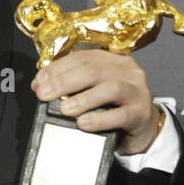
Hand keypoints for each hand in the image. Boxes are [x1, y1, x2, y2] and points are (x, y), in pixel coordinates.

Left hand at [30, 49, 159, 153]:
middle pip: (93, 70)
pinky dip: (99, 119)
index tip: (39, 81)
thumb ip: (73, 85)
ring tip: (64, 109)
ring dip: (83, 99)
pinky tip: (83, 123)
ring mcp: (137, 91)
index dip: (58, 68)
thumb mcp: (94, 90)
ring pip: (110, 88)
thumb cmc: (115, 107)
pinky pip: (120, 115)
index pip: (83, 57)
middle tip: (44, 95)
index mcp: (113, 60)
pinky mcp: (141, 113)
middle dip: (64, 82)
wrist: (143, 127)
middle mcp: (128, 71)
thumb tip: (42, 85)